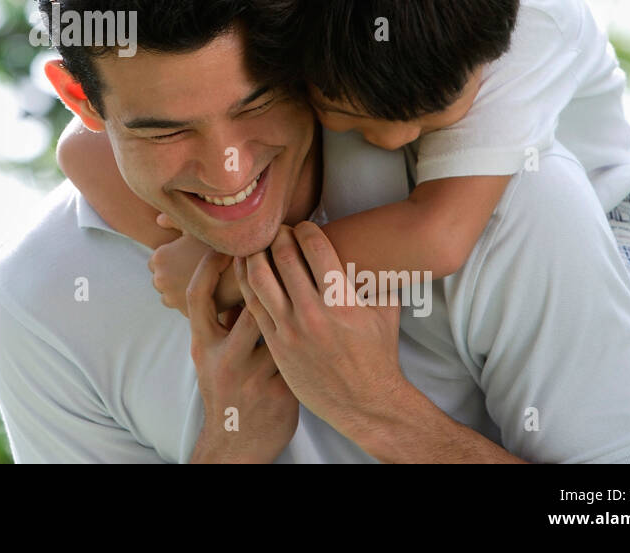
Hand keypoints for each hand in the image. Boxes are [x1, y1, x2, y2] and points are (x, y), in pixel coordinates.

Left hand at [152, 214, 244, 313]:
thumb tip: (158, 220)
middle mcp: (159, 279)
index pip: (156, 262)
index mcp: (158, 258)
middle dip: (174, 277)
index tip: (187, 259)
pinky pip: (185, 307)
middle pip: (162, 279)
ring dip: (182, 291)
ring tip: (203, 282)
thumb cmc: (219, 245)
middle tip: (196, 271)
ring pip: (171, 295)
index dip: (172, 260)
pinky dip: (194, 302)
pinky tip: (209, 293)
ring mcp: (171, 298)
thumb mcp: (196, 228)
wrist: (244, 270)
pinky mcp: (185, 313)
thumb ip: (174, 220)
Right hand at [186, 251, 298, 462]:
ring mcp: (255, 374)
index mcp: (205, 345)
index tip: (229, 241)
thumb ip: (220, 320)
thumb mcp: (210, 357)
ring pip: (282, 322)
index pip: (199, 296)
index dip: (209, 265)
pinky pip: (303, 349)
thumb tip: (237, 277)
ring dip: (299, 297)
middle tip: (283, 238)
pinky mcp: (283, 389)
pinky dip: (317, 331)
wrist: (237, 443)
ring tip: (314, 269)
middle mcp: (227, 358)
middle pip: (249, 300)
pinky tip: (331, 314)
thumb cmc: (225, 389)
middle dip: (267, 267)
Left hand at [236, 221, 405, 443]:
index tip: (303, 226)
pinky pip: (252, 306)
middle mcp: (313, 313)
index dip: (306, 229)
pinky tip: (243, 272)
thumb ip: (377, 280)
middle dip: (279, 236)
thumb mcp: (386, 313)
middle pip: (284, 258)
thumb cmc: (378, 356)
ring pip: (259, 279)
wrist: (365, 404)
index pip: (316, 248)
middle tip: (278, 230)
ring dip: (255, 256)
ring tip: (256, 245)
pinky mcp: (275, 344)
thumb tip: (374, 253)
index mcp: (342, 301)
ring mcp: (290, 330)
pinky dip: (245, 284)